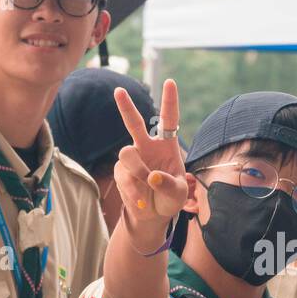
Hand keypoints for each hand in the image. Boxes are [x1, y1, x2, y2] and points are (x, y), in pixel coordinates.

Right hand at [113, 78, 185, 225]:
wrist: (152, 215)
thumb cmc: (170, 199)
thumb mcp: (177, 194)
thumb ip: (168, 184)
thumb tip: (151, 176)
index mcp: (167, 146)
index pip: (169, 120)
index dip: (169, 101)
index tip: (170, 82)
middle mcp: (148, 147)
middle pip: (135, 123)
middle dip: (126, 107)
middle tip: (118, 90)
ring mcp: (133, 158)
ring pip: (127, 153)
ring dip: (138, 171)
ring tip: (148, 187)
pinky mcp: (121, 171)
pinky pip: (123, 175)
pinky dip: (132, 189)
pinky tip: (140, 200)